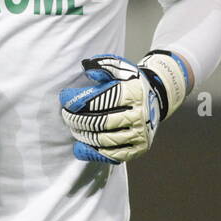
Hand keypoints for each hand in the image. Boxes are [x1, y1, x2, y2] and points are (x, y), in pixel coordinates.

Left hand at [57, 51, 189, 162]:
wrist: (156, 99)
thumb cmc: (130, 83)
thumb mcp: (121, 68)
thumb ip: (103, 65)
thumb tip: (87, 69)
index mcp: (133, 93)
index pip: (100, 100)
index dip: (78, 100)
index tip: (64, 98)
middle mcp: (139, 115)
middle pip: (99, 122)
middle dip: (76, 120)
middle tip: (66, 116)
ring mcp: (140, 134)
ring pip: (103, 140)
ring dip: (83, 135)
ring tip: (74, 128)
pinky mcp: (139, 148)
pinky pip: (112, 155)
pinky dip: (93, 153)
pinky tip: (80, 146)